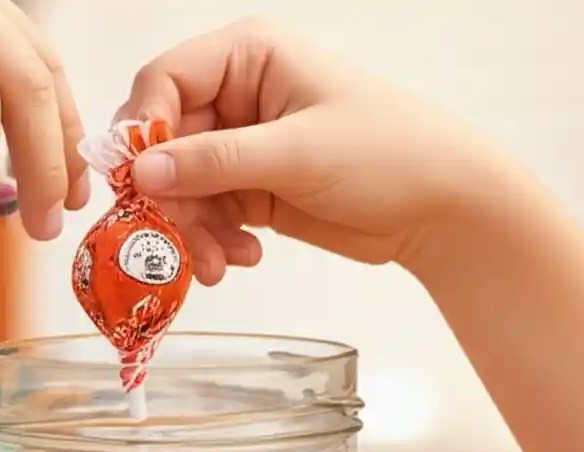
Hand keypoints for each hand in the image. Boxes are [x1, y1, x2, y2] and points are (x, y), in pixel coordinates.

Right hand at [116, 18, 524, 284]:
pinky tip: (241, 257)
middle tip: (176, 236)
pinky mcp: (248, 189)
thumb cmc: (390, 154)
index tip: (140, 177)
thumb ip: (214, 161)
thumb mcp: (296, 153)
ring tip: (218, 262)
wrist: (444, 210)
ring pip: (178, 187)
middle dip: (168, 195)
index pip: (165, 80)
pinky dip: (211, 241)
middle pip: (163, 142)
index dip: (143, 127)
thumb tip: (142, 171)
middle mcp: (237, 96)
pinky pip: (203, 214)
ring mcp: (241, 145)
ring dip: (190, 229)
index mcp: (250, 57)